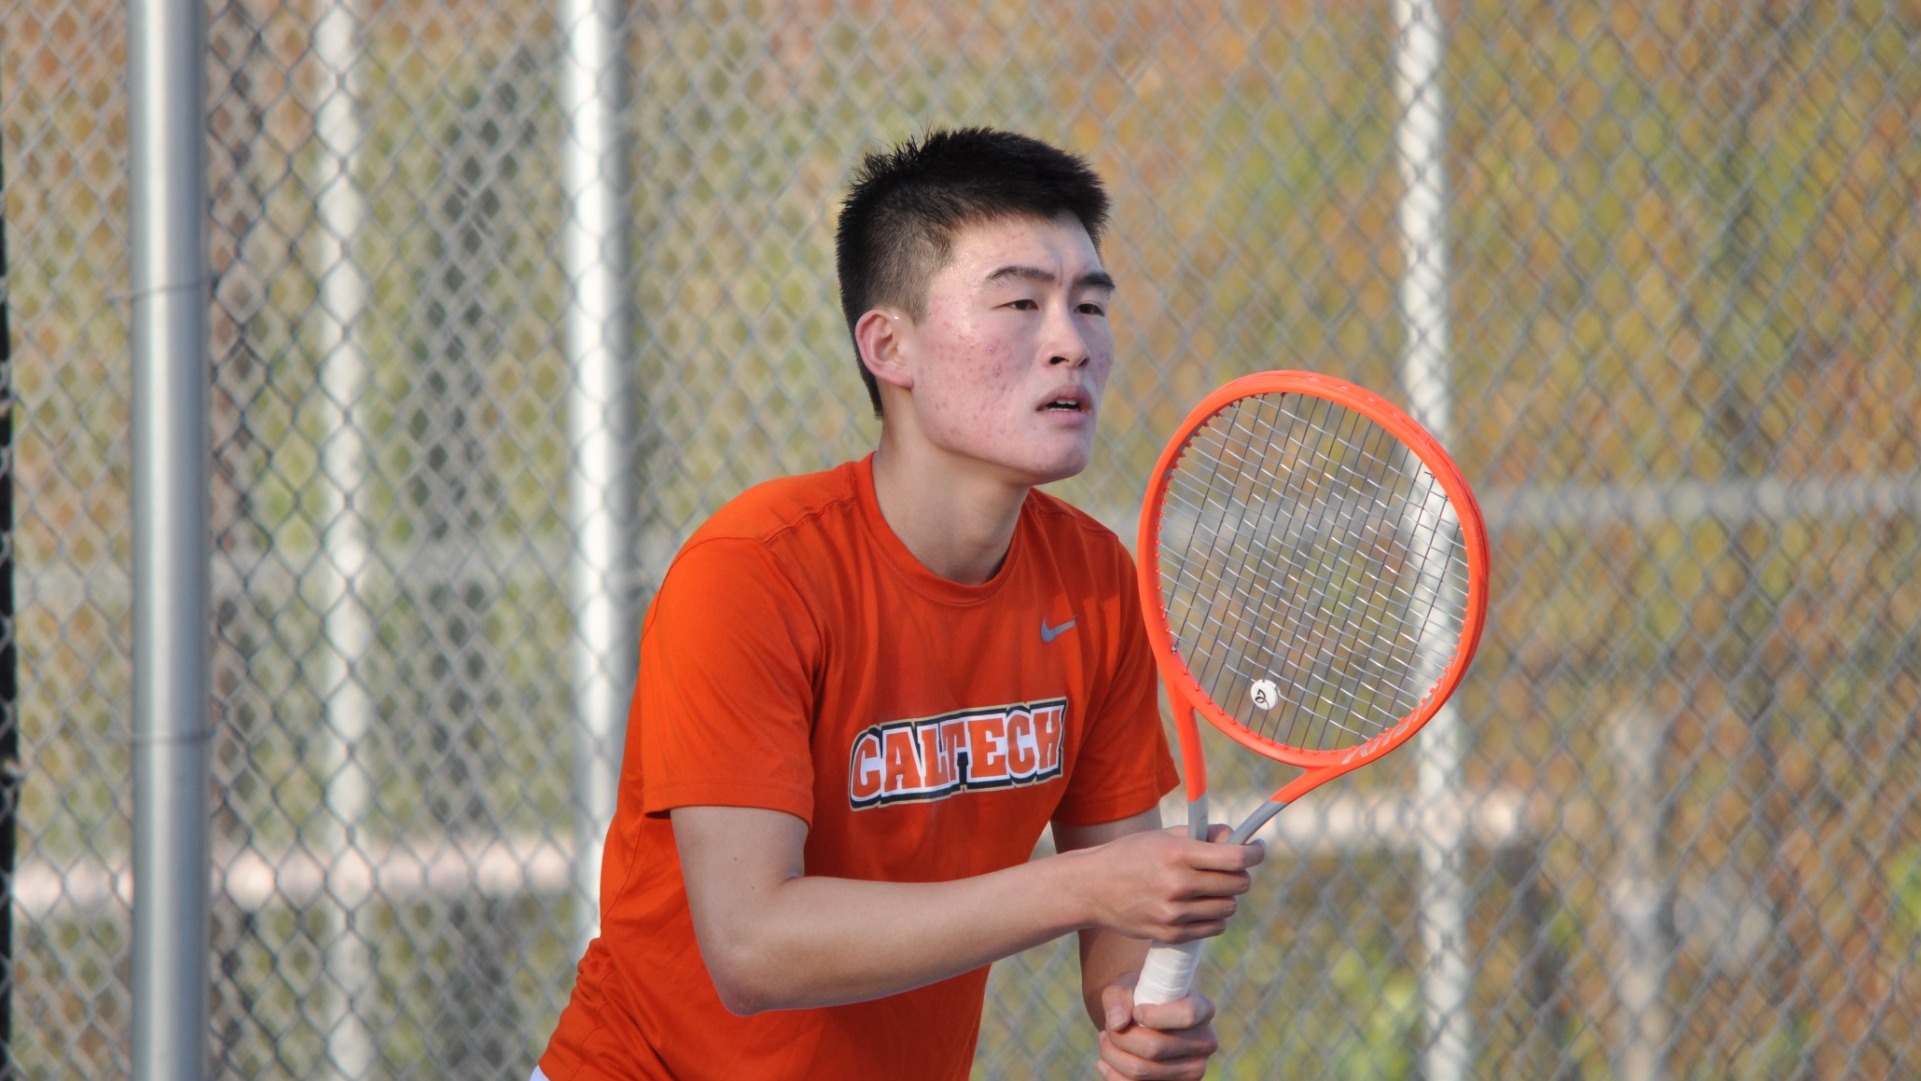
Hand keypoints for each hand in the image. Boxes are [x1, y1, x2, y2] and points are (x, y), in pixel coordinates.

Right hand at [1070, 825, 1263, 942]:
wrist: (1091, 888)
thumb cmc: (1130, 855)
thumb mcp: (1163, 836)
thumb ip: (1202, 836)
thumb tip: (1238, 841)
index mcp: (1177, 854)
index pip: (1235, 858)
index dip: (1254, 853)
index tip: (1257, 850)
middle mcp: (1178, 885)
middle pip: (1237, 884)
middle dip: (1238, 875)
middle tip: (1228, 869)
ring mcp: (1174, 914)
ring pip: (1228, 908)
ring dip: (1225, 897)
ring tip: (1209, 888)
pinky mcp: (1171, 935)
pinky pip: (1213, 928)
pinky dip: (1213, 917)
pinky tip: (1198, 906)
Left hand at [1095, 976, 1218, 1079]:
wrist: (1140, 1019)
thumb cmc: (1137, 998)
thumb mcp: (1126, 987)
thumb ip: (1118, 999)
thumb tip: (1116, 1023)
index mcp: (1203, 1009)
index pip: (1187, 1014)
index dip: (1154, 1015)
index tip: (1135, 1012)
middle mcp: (1205, 1042)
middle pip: (1156, 1047)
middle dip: (1121, 1037)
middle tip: (1108, 1028)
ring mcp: (1193, 1070)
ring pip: (1142, 1070)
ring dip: (1113, 1055)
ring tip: (1105, 1040)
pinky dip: (1114, 1075)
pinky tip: (1104, 1062)